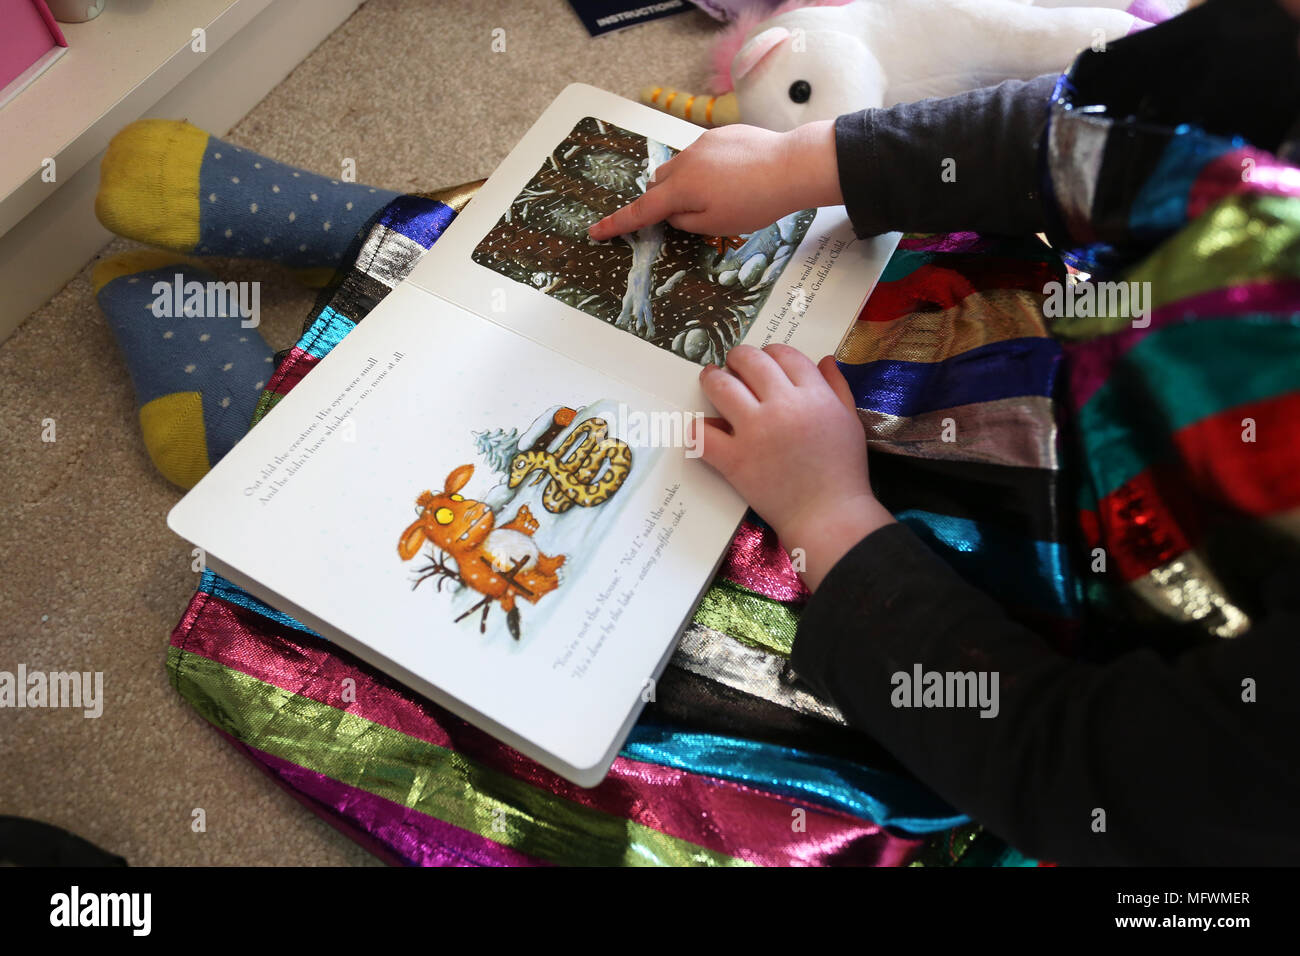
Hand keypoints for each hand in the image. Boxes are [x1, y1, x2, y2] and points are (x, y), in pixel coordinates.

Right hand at [587, 120, 840, 239]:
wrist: (792, 166)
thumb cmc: (756, 201)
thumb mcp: (716, 225)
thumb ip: (686, 221)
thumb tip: (674, 212)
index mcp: (680, 189)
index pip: (640, 211)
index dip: (617, 224)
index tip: (596, 231)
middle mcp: (685, 162)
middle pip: (658, 183)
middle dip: (665, 200)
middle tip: (694, 214)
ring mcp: (701, 144)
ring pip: (680, 167)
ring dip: (688, 183)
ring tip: (723, 194)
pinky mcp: (719, 133)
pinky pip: (701, 154)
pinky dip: (708, 169)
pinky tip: (736, 177)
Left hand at [691, 344, 892, 590]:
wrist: (829, 516)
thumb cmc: (843, 471)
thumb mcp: (850, 421)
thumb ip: (838, 386)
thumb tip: (825, 358)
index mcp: (813, 395)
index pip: (784, 355)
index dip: (771, 352)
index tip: (764, 361)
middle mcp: (783, 406)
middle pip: (750, 362)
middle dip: (737, 358)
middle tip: (733, 365)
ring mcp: (755, 432)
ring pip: (721, 387)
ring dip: (712, 378)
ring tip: (711, 379)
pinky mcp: (734, 460)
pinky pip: (703, 434)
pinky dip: (697, 428)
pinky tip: (702, 427)